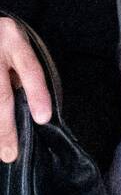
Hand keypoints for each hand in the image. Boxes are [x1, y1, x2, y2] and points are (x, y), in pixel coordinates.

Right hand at [0, 18, 51, 163]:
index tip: (42, 118)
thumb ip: (25, 74)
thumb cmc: (3, 41)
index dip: (36, 93)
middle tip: (9, 153)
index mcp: (14, 40)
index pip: (29, 68)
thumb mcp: (18, 48)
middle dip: (4, 127)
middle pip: (0, 95)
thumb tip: (32, 111)